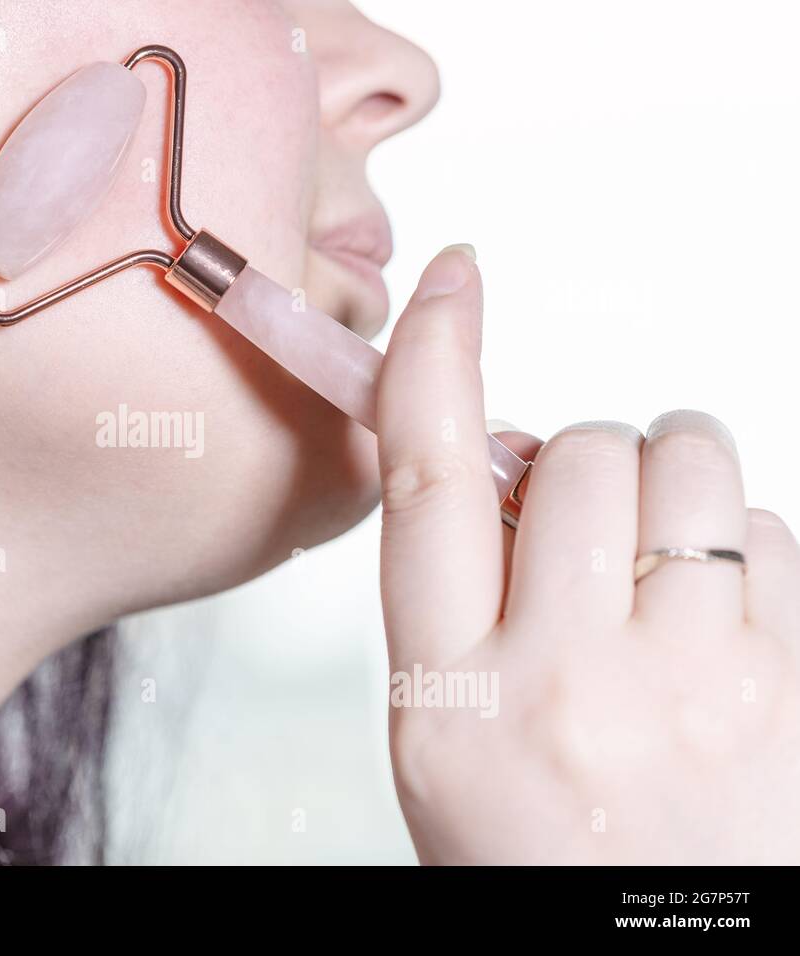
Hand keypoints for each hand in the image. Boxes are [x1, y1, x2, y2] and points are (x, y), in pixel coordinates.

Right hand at [374, 245, 799, 863]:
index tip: (453, 285)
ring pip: (687, 471)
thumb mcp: (448, 742)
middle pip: (574, 455)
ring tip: (658, 562)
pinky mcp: (796, 687)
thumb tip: (497, 467)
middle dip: (581, 459)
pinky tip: (720, 621)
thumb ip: (457, 604)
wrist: (663, 951)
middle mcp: (567, 682)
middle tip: (586, 525)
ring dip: (668, 482)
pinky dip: (741, 550)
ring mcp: (695, 686)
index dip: (433, 363)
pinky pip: (769, 535)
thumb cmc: (544, 855)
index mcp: (453, 699)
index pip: (427, 488)